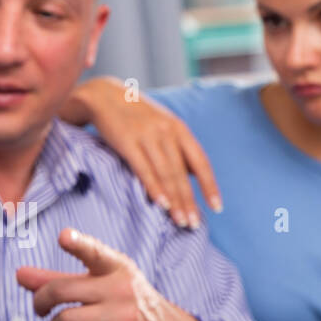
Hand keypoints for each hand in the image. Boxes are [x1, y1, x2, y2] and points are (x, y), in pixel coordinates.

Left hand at [15, 227, 209, 320]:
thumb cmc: (126, 303)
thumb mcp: (99, 284)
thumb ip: (58, 278)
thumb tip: (19, 274)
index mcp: (116, 267)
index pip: (95, 252)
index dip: (78, 244)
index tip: (64, 236)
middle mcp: (120, 288)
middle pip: (62, 290)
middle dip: (41, 299)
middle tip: (39, 307)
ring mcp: (120, 316)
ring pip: (66, 319)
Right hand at [61, 77, 220, 226]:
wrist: (104, 96)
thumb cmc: (135, 116)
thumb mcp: (162, 125)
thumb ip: (177, 148)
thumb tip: (194, 175)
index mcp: (179, 128)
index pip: (200, 162)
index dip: (209, 186)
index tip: (217, 208)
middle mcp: (167, 132)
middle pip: (182, 173)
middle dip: (189, 201)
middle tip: (193, 224)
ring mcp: (147, 136)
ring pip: (166, 174)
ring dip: (175, 201)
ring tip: (180, 222)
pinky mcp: (127, 142)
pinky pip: (144, 169)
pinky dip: (154, 188)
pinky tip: (161, 204)